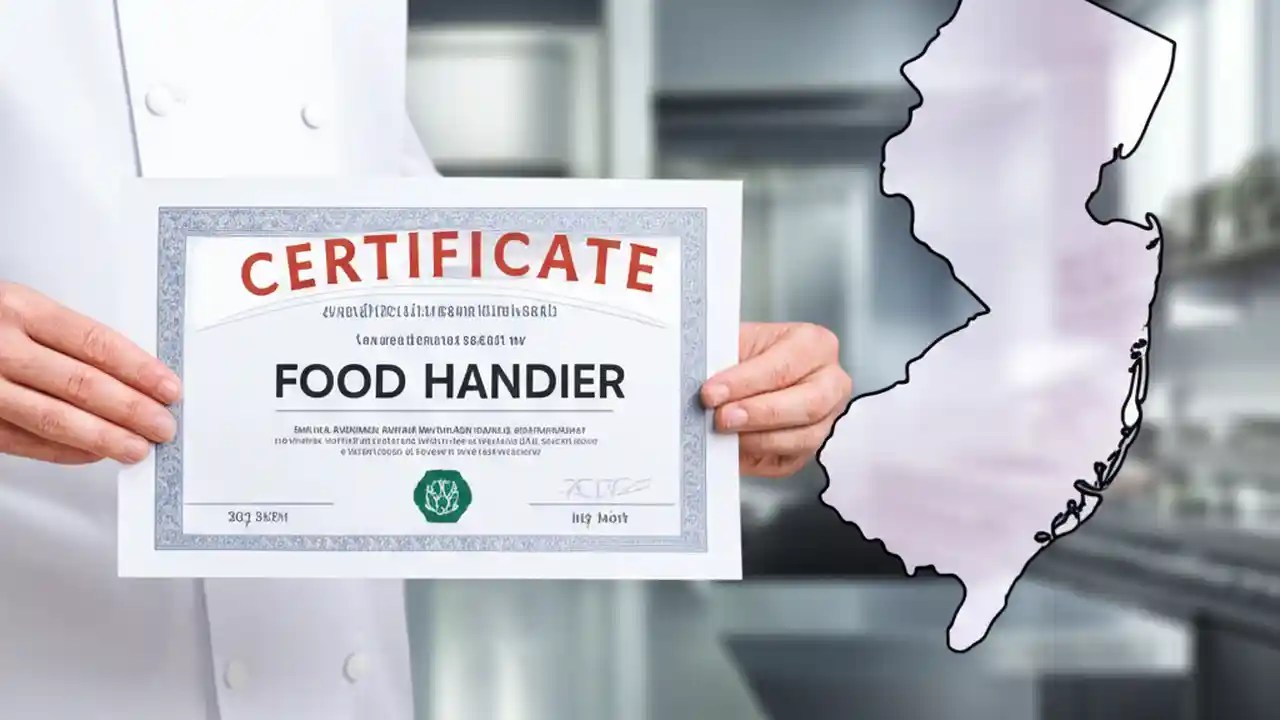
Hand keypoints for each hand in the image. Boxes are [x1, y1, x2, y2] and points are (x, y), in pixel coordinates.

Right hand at [0, 282, 180, 464]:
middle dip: (131, 409)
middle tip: (162, 426)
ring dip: (102, 437)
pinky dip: (63, 451)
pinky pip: (23, 440)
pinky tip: (92, 454)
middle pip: (80, 383)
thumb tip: (130, 375)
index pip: (94, 343)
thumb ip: (62, 338)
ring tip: (136, 448)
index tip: (168, 389)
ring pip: (53, 417)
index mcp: (19, 308)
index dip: (138, 370)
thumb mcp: (17, 309)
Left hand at [701, 322, 851, 477]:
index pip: (784, 365)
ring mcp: (827, 418)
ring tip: (724, 434)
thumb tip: (701, 381)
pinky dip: (759, 455)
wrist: (748, 374)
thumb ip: (724, 360)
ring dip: (758, 439)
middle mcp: (830, 381)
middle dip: (759, 413)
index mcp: (814, 344)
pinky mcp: (812, 447)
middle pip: (807, 404)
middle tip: (722, 418)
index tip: (712, 393)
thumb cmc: (747, 355)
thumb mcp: (736, 344)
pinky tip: (736, 447)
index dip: (745, 382)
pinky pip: (790, 459)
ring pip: (802, 437)